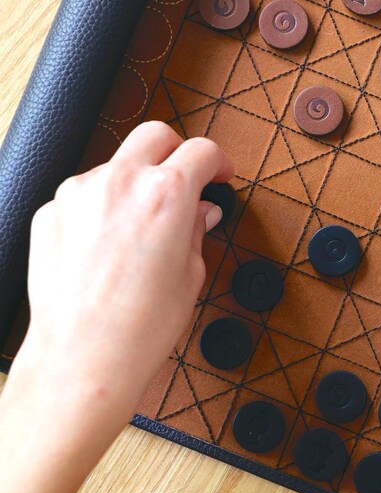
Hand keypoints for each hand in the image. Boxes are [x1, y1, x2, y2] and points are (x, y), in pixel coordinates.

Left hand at [7, 121, 233, 441]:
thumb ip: (197, 231)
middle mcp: (120, 182)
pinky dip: (100, 208)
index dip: (217, 162)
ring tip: (139, 227)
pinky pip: (84, 195)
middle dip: (176, 151)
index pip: (201, 150)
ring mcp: (79, 193)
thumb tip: (200, 213)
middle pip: (155, 135)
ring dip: (134, 182)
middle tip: (185, 180)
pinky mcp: (50, 211)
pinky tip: (106, 246)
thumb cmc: (141, 327)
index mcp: (166, 195)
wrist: (84, 358)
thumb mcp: (191, 275)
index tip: (218, 175)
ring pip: (116, 164)